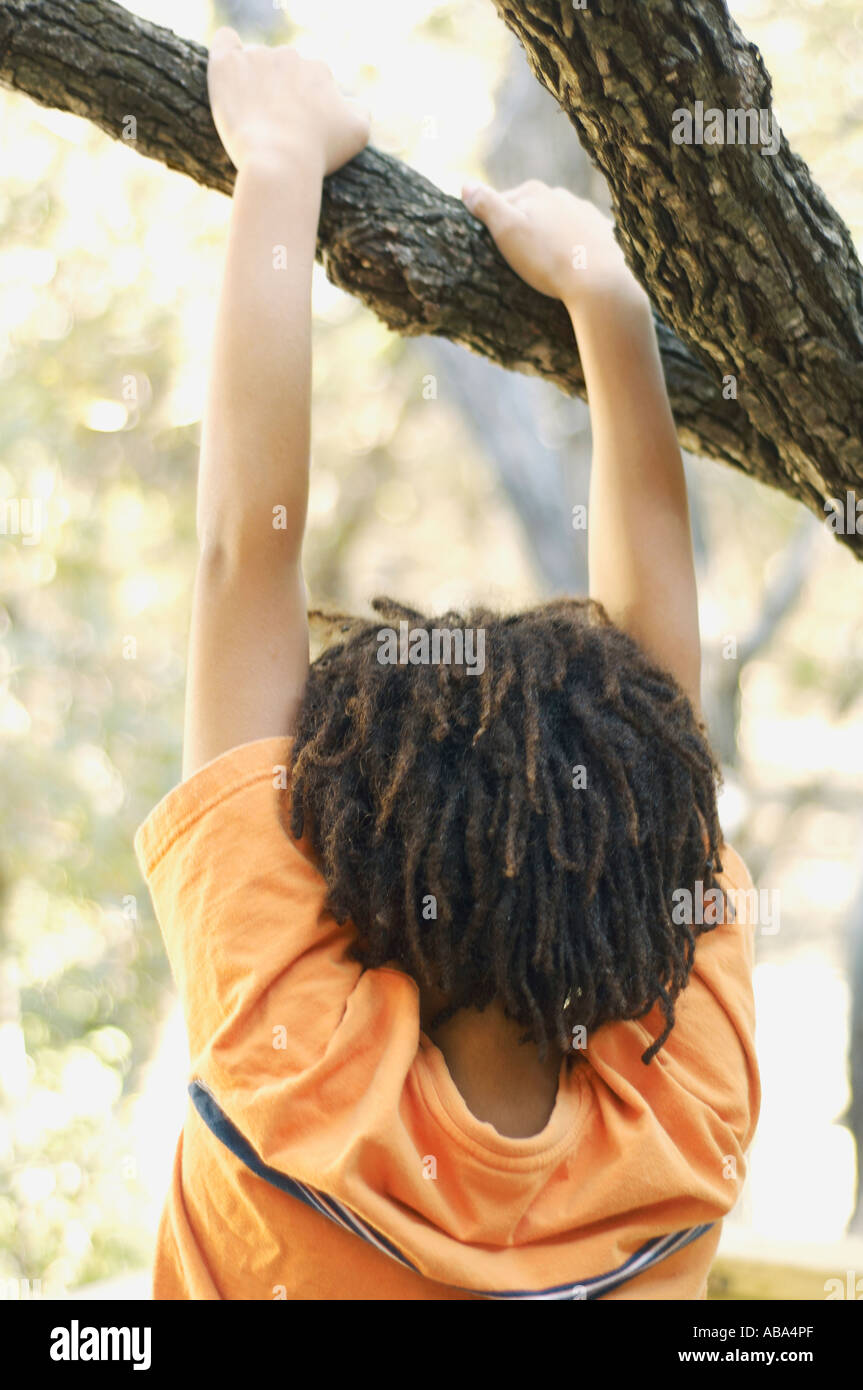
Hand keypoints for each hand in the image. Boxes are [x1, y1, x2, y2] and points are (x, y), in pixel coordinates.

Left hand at [207, 28, 370, 176]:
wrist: (279, 163)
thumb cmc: (318, 153)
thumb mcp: (357, 133)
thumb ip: (360, 110)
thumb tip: (350, 101)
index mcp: (319, 69)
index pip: (307, 80)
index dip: (302, 105)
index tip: (296, 129)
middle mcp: (290, 56)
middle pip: (281, 68)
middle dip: (278, 90)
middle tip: (274, 126)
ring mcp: (257, 58)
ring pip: (254, 61)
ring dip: (252, 81)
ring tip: (251, 116)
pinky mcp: (227, 65)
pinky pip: (224, 41)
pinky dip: (226, 49)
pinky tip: (229, 72)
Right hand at [461, 178, 646, 314]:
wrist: (599, 281)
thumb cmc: (548, 259)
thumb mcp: (507, 232)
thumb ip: (486, 205)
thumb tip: (466, 185)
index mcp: (534, 192)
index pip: (503, 202)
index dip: (493, 223)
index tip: (491, 246)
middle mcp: (561, 195)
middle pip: (531, 211)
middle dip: (522, 229)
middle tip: (516, 260)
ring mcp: (586, 213)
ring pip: (558, 223)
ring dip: (549, 238)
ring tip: (545, 265)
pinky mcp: (603, 233)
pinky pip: (581, 237)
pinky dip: (573, 247)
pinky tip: (571, 265)